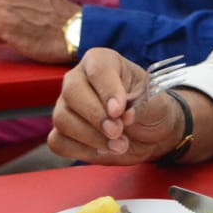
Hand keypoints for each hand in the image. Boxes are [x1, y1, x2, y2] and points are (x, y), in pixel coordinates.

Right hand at [48, 47, 185, 162]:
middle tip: (118, 131)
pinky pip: (59, 142)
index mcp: (102, 61)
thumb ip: (137, 104)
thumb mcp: (154, 101)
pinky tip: (104, 150)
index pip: (97, 69)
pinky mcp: (62, 132)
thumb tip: (119, 114)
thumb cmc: (150, 107)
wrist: (150, 132)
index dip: (107, 90)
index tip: (119, 111)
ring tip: (120, 145)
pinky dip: (82, 150)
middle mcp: (78, 79)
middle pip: (72, 93)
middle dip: (96, 116)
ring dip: (92, 137)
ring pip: (63, 119)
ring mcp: (66, 106)